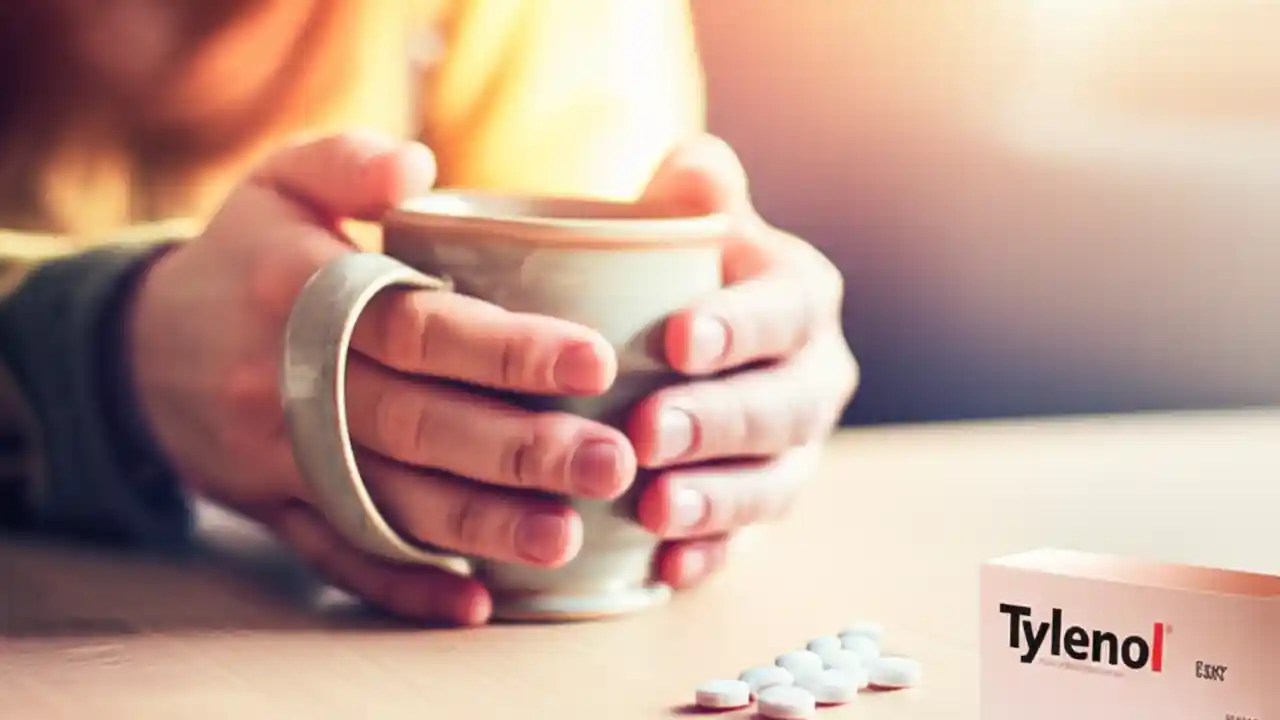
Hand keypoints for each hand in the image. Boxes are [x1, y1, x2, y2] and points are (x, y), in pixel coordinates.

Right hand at [129, 132, 636, 624]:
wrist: (141, 350)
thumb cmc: (245, 257)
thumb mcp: (277, 182)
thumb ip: (346, 161)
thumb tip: (418, 163)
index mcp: (305, 295)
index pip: (419, 328)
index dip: (506, 350)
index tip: (595, 361)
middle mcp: (294, 385)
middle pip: (418, 426)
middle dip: (519, 450)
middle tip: (611, 462)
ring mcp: (282, 459)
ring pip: (389, 502)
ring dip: (481, 525)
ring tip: (568, 536)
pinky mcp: (277, 510)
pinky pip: (338, 558)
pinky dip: (402, 585)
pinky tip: (474, 602)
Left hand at [627, 135, 858, 588]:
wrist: (684, 340)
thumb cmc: (681, 269)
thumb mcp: (688, 220)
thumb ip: (695, 189)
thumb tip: (695, 168)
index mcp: (802, 298)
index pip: (784, 311)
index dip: (739, 327)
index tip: (678, 340)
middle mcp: (814, 378)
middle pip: (780, 407)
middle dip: (717, 423)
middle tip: (647, 432)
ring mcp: (793, 451)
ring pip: (772, 483)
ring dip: (717, 500)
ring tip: (655, 511)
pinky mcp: (761, 506)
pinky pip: (746, 540)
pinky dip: (709, 556)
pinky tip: (665, 572)